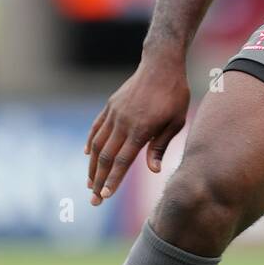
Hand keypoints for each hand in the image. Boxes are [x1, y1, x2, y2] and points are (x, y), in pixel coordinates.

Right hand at [85, 51, 190, 204]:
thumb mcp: (176, 121)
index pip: (123, 161)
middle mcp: (123, 122)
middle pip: (106, 157)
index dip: (113, 179)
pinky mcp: (111, 105)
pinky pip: (97, 127)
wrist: (161, 65)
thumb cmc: (174, 95)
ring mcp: (114, 113)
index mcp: (141, 129)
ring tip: (89, 183)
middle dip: (99, 181)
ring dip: (92, 166)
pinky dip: (91, 142)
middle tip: (94, 200)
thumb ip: (161, 145)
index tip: (105, 195)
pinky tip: (87, 155)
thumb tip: (153, 170)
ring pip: (98, 144)